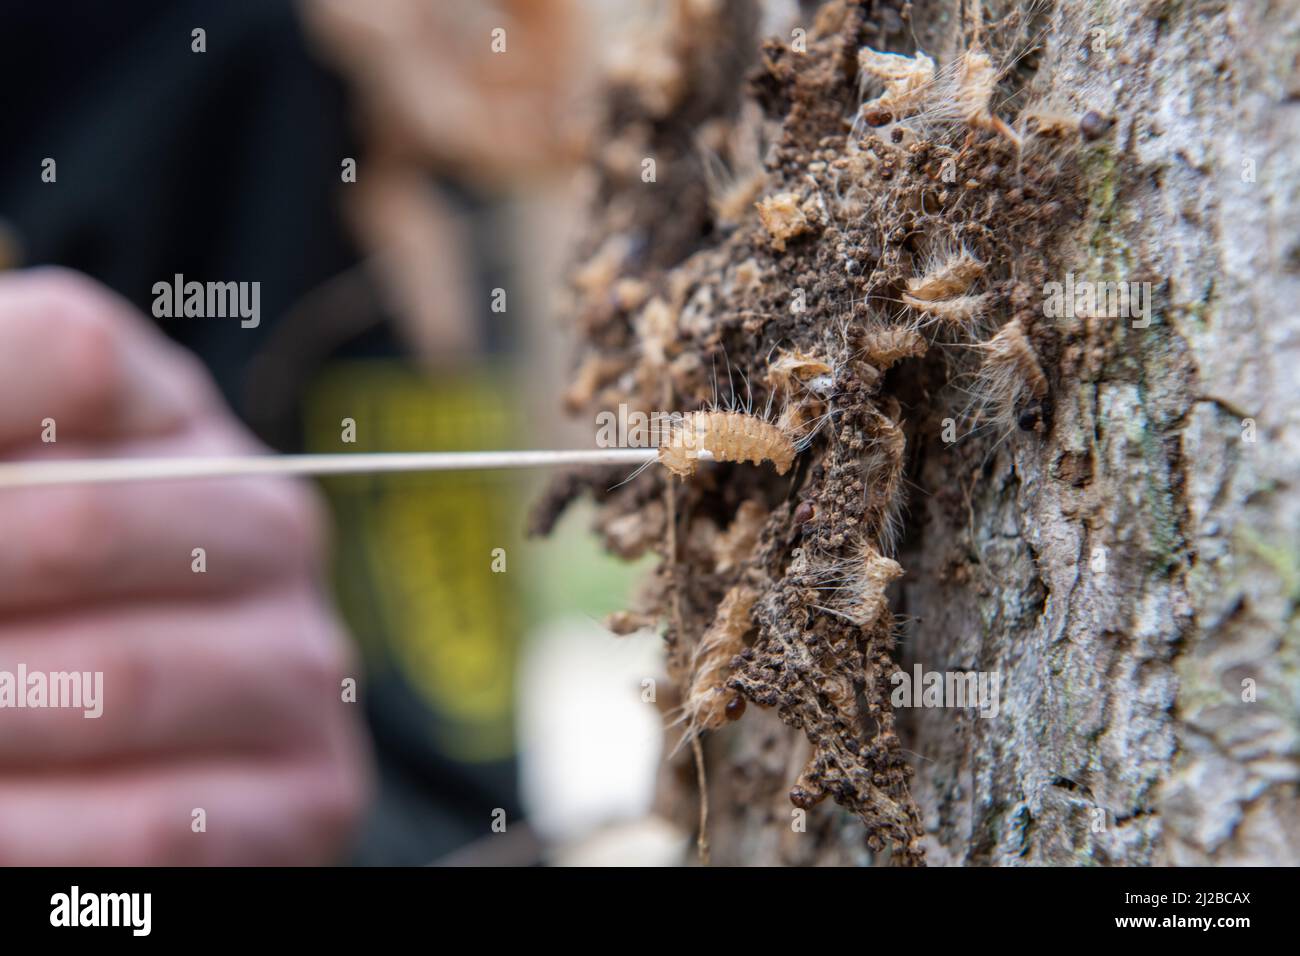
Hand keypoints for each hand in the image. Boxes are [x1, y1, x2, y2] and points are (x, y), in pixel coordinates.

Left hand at [0, 268, 371, 864]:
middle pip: (83, 520)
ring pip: (119, 682)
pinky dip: (35, 835)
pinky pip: (160, 823)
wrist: (139, 754)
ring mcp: (301, 656)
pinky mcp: (316, 785)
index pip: (69, 355)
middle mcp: (265, 523)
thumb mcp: (3, 493)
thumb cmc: (28, 606)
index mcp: (172, 419)